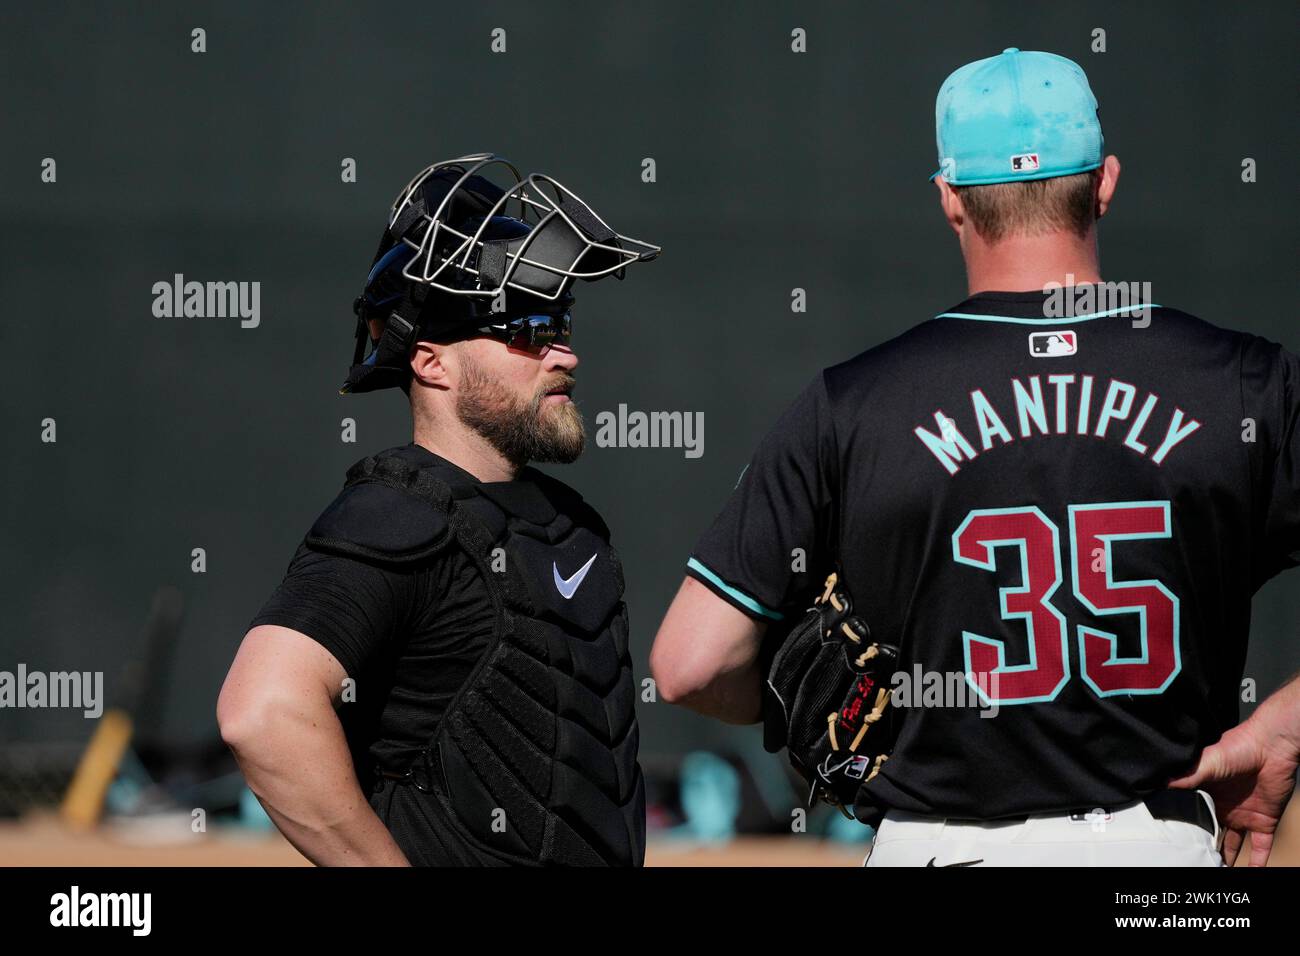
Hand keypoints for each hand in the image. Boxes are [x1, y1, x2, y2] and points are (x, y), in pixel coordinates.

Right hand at [1169, 720, 1298, 866]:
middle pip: (1209, 833)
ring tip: (1213, 870)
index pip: (1190, 814)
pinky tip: (1251, 874)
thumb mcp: (1206, 761)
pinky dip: (1258, 863)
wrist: (1271, 747)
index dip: (1181, 826)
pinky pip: (1261, 849)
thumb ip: (1186, 777)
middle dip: (1201, 846)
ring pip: (1232, 845)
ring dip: (1225, 859)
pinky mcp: (1264, 822)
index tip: (1170, 839)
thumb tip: (1159, 785)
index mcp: (1206, 793)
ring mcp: (1243, 817)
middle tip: (1190, 859)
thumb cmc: (1236, 748)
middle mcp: (1222, 808)